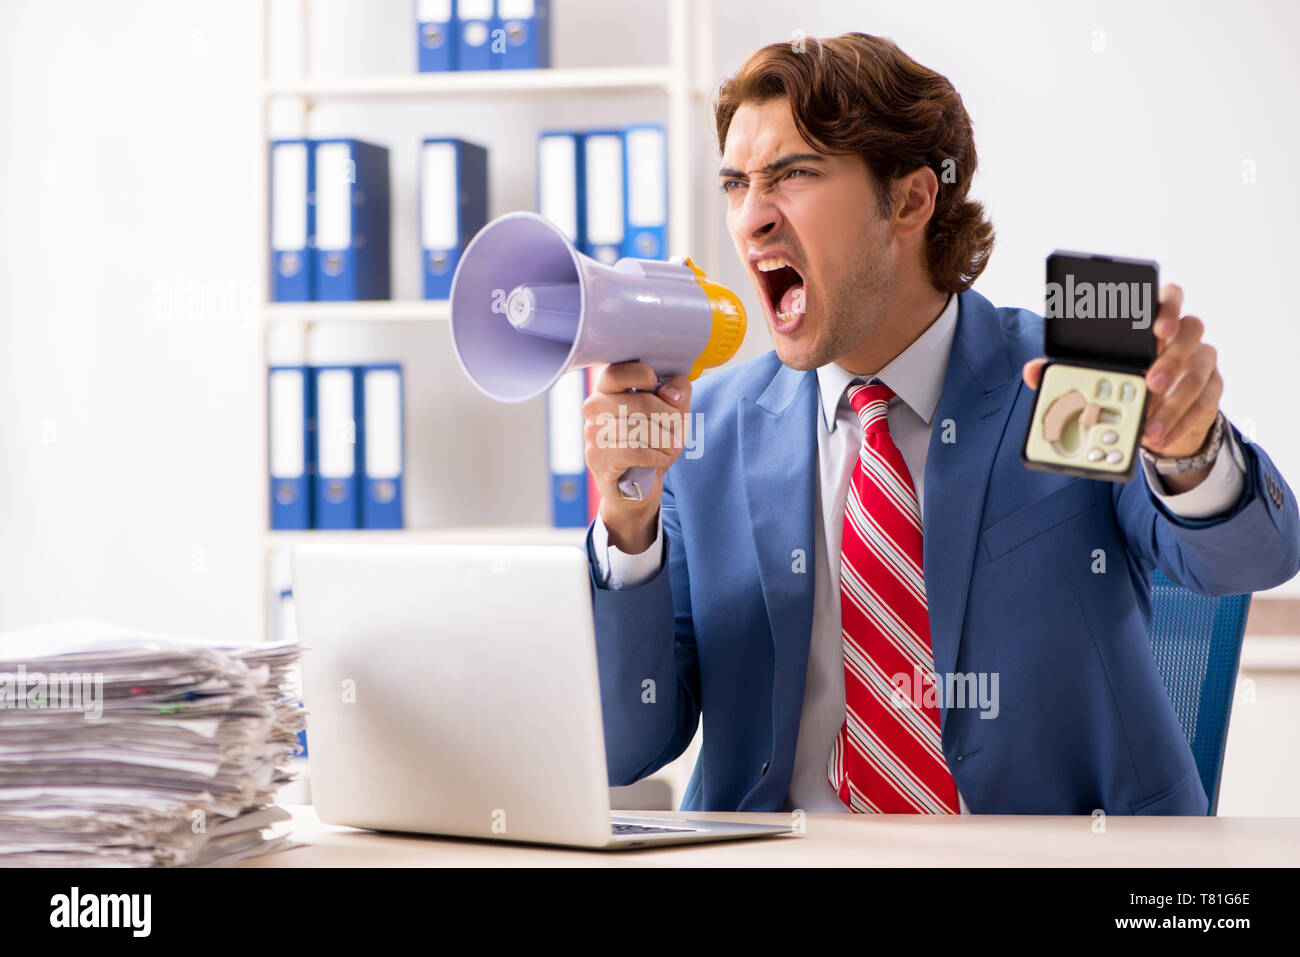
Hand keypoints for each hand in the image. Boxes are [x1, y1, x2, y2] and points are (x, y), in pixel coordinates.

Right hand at [583, 361, 691, 552]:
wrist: (636, 486)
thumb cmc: (652, 442)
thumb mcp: (673, 413)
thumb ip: (678, 393)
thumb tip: (671, 394)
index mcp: (608, 388)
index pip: (623, 371)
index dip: (649, 380)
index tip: (663, 396)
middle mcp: (594, 406)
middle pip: (641, 402)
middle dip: (669, 418)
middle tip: (677, 432)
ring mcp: (592, 432)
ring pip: (639, 428)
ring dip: (664, 441)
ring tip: (670, 448)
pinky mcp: (597, 457)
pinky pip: (633, 451)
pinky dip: (655, 456)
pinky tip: (661, 460)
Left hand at [1022, 284, 1222, 457]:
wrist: (1160, 411)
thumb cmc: (1126, 380)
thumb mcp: (1098, 373)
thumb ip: (1068, 370)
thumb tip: (1032, 371)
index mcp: (1156, 321)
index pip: (1169, 296)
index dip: (1167, 306)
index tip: (1157, 327)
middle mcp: (1185, 335)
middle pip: (1192, 329)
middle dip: (1172, 356)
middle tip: (1150, 382)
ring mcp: (1203, 359)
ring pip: (1198, 371)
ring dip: (1173, 401)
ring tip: (1150, 425)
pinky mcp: (1213, 388)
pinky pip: (1206, 401)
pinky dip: (1182, 421)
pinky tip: (1161, 436)